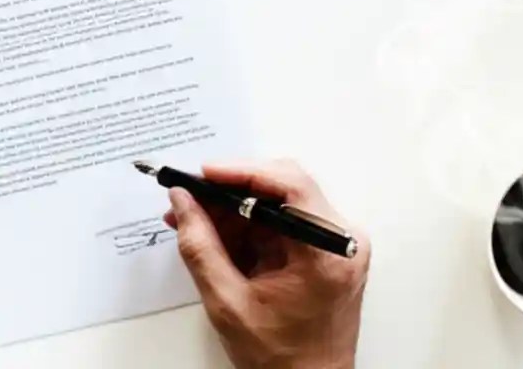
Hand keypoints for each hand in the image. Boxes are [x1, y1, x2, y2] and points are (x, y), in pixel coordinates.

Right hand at [165, 161, 370, 368]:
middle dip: (230, 191)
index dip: (243, 173)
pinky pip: (280, 223)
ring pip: (277, 204)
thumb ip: (200, 247)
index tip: (205, 174)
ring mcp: (333, 246)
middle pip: (282, 189)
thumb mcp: (228, 303)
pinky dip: (246, 226)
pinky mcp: (322, 253)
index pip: (291, 186)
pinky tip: (215, 234)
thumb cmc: (282, 360)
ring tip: (192, 218)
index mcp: (327, 253)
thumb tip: (183, 203)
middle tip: (190, 197)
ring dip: (233, 209)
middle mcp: (340, 242)